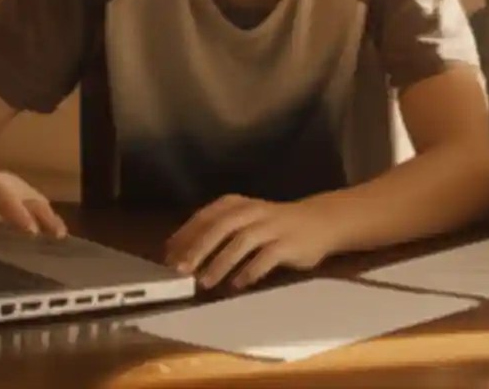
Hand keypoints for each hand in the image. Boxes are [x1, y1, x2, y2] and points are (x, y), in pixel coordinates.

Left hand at [164, 194, 339, 290]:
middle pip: (220, 227)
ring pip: (242, 241)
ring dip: (220, 262)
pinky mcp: (289, 243)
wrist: (320, 221)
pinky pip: (266, 257)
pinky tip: (238, 285)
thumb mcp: (244, 219)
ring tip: (205, 282)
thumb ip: (217, 232)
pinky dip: (250, 270)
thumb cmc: (273, 225)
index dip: (185, 236)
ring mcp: (272, 226)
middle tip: (181, 270)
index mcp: (237, 204)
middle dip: (198, 248)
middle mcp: (253, 211)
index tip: (168, 256)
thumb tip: (180, 254)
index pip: (205, 217)